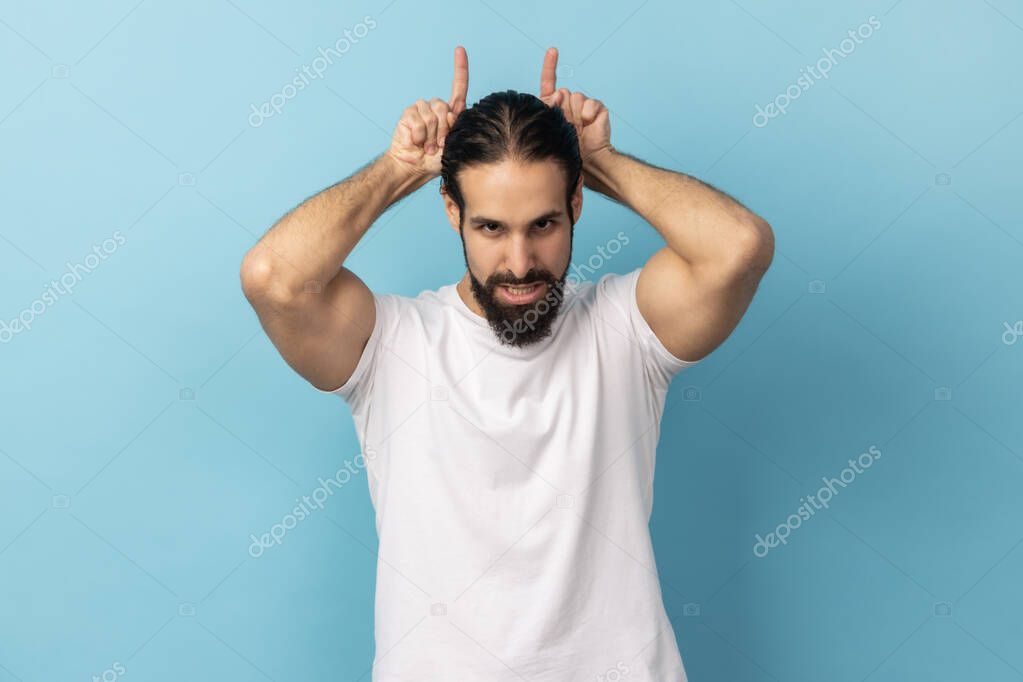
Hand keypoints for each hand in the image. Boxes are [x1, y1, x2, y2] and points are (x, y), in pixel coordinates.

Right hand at [387, 45, 468, 178]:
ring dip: (430, 135)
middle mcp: (436, 108)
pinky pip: (418, 119)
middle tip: (437, 146)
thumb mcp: (452, 144)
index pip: (458, 88)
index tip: (460, 49)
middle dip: (443, 131)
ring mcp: (421, 109)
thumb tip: (449, 112)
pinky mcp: (409, 113)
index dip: (460, 68)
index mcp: (450, 112)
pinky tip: (416, 141)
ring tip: (427, 146)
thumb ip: (455, 126)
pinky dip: (419, 135)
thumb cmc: (436, 159)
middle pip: (444, 108)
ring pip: (431, 114)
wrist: (415, 167)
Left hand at [538, 47, 612, 165]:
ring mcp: (583, 105)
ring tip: (577, 128)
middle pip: (562, 92)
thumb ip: (549, 109)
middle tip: (566, 125)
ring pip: (574, 96)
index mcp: (555, 106)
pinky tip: (587, 123)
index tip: (553, 50)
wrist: (587, 160)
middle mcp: (569, 104)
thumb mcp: (550, 128)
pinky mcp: (597, 108)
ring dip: (574, 113)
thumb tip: (557, 94)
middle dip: (561, 108)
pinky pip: (589, 102)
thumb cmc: (566, 148)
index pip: (550, 82)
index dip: (550, 65)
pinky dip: (587, 113)